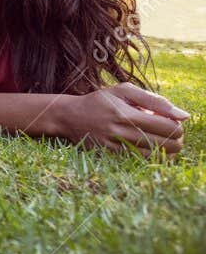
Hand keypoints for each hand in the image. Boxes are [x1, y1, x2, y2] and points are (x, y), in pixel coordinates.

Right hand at [62, 84, 188, 156]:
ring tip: (163, 142)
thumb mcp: (124, 91)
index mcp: (125, 113)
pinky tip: (151, 149)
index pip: (167, 127)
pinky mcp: (110, 156)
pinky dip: (151, 157)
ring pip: (155, 156)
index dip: (178, 127)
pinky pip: (140, 161)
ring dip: (166, 151)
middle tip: (172, 135)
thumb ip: (155, 101)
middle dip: (176, 140)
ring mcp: (114, 147)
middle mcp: (119, 132)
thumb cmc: (101, 101)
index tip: (174, 123)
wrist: (69, 116)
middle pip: (165, 144)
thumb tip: (184, 116)